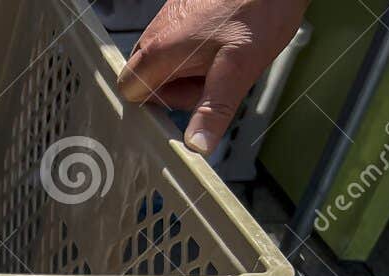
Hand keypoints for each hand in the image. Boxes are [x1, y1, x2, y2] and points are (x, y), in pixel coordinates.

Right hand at [116, 0, 310, 153]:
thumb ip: (214, 110)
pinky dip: (196, 50)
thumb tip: (196, 147)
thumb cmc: (259, 11)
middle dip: (176, 88)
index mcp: (159, 52)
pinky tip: (224, 44)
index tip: (187, 103)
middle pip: (146, 77)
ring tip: (222, 59)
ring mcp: (168, 18)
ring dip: (188, 70)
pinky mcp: (182, 9)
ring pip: (163, 60)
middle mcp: (156, 33)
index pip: (129, 92)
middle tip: (212, 79)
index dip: (156, 104)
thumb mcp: (239, 69)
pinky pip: (177, 42)